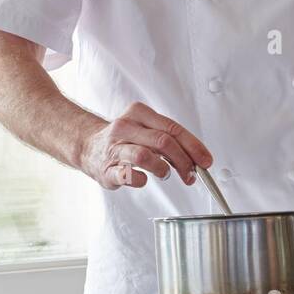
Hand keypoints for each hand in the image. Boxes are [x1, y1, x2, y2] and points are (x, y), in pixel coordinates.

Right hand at [78, 101, 210, 190]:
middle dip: (183, 161)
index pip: (173, 128)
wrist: (88, 145)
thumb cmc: (124, 139)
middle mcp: (126, 126)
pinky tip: (143, 180)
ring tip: (164, 174)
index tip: (205, 161)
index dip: (193, 147)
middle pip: (163, 141)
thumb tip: (197, 158)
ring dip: (162, 169)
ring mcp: (114, 147)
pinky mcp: (106, 168)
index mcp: (139, 113)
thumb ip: (170, 140)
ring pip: (144, 155)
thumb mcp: (146, 129)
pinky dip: (140, 180)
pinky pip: (126, 175)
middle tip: (191, 175)